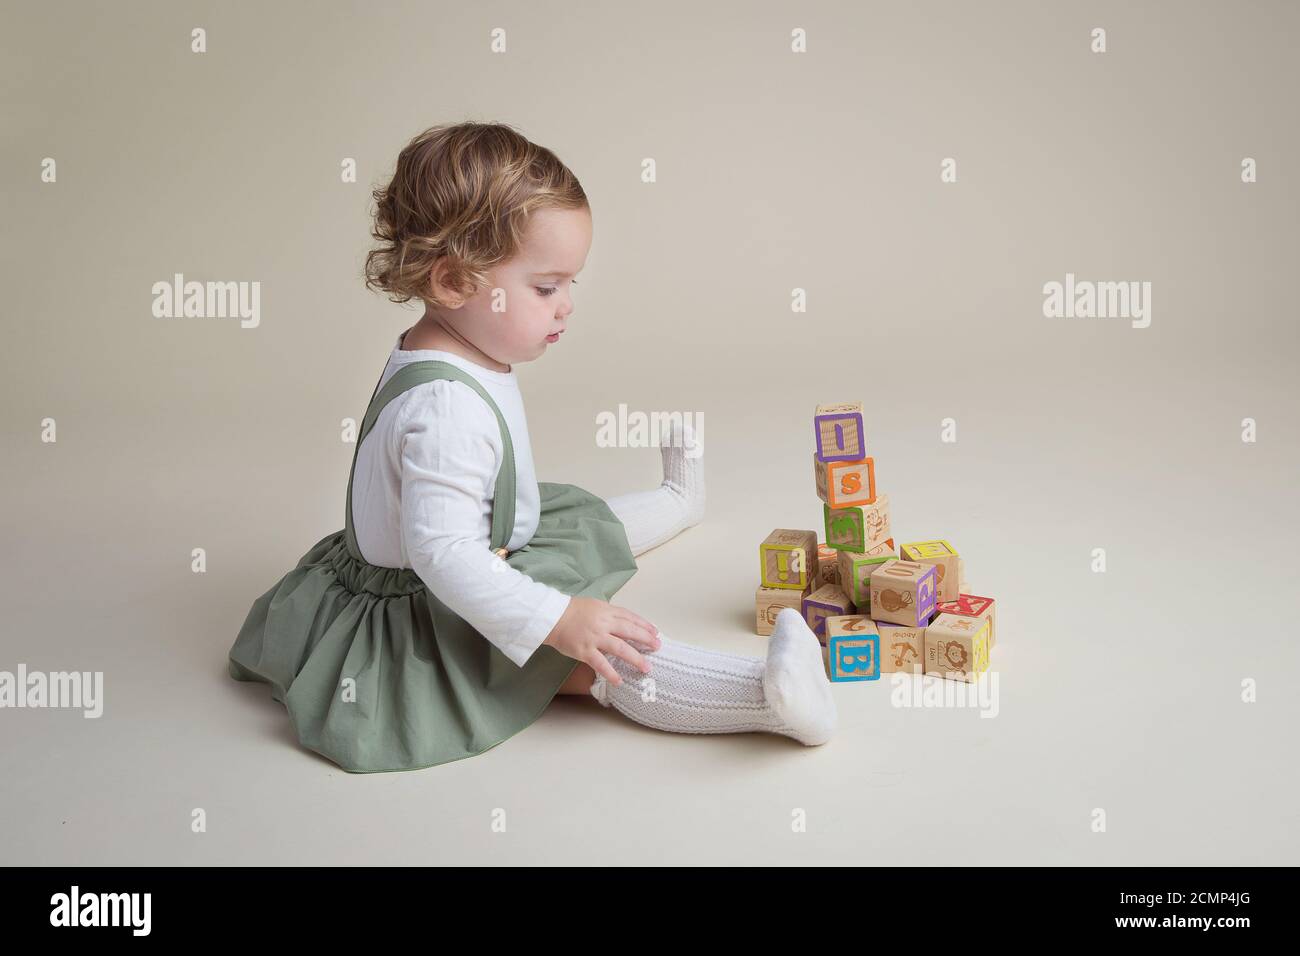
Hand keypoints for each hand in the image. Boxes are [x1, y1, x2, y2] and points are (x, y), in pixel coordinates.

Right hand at [542, 597, 660, 686]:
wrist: (550, 616)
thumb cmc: (571, 610)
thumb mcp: (594, 605)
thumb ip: (609, 613)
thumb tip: (624, 621)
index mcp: (606, 611)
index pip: (630, 617)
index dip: (644, 625)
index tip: (655, 632)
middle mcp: (603, 623)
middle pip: (630, 631)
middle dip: (646, 640)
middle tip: (658, 647)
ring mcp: (594, 638)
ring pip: (620, 648)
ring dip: (635, 659)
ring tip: (646, 667)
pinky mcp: (584, 651)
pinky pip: (600, 664)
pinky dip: (611, 673)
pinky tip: (619, 681)